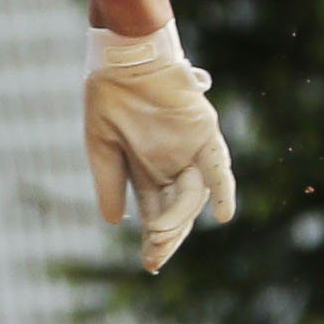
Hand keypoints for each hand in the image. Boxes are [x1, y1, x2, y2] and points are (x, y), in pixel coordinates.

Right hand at [85, 26, 236, 272]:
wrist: (123, 61)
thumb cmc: (108, 99)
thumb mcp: (100, 147)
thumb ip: (110, 183)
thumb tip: (114, 221)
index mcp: (147, 170)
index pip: (155, 211)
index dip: (154, 238)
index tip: (149, 263)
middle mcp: (172, 165)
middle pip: (176, 210)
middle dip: (167, 238)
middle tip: (154, 260)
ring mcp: (190, 151)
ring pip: (192, 194)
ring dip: (180, 218)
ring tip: (162, 236)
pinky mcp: (204, 134)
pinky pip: (218, 167)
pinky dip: (223, 190)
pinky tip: (222, 215)